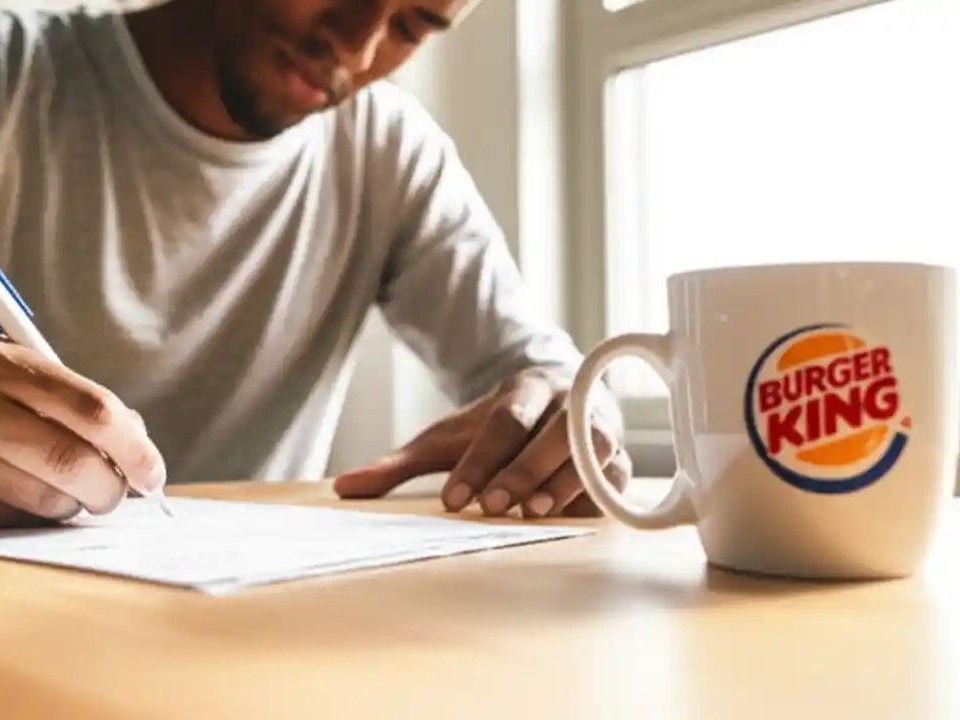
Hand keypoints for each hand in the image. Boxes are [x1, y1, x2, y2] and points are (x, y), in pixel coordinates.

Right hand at [0, 338, 164, 530]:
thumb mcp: (18, 386)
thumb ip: (81, 408)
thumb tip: (142, 454)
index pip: (91, 407)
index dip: (134, 447)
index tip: (152, 473)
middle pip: (71, 458)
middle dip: (109, 486)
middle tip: (116, 495)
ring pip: (47, 498)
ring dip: (72, 506)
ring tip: (64, 495)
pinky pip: (15, 524)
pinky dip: (37, 522)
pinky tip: (21, 504)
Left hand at [333, 368, 629, 517]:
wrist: (552, 398)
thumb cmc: (493, 427)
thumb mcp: (446, 438)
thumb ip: (398, 464)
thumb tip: (343, 488)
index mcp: (525, 387)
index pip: (504, 421)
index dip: (480, 460)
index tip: (454, 498)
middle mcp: (568, 402)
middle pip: (552, 432)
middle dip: (521, 470)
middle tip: (491, 506)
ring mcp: (599, 428)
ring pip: (590, 451)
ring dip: (563, 483)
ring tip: (531, 514)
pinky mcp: (617, 461)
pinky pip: (615, 478)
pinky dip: (595, 498)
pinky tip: (568, 521)